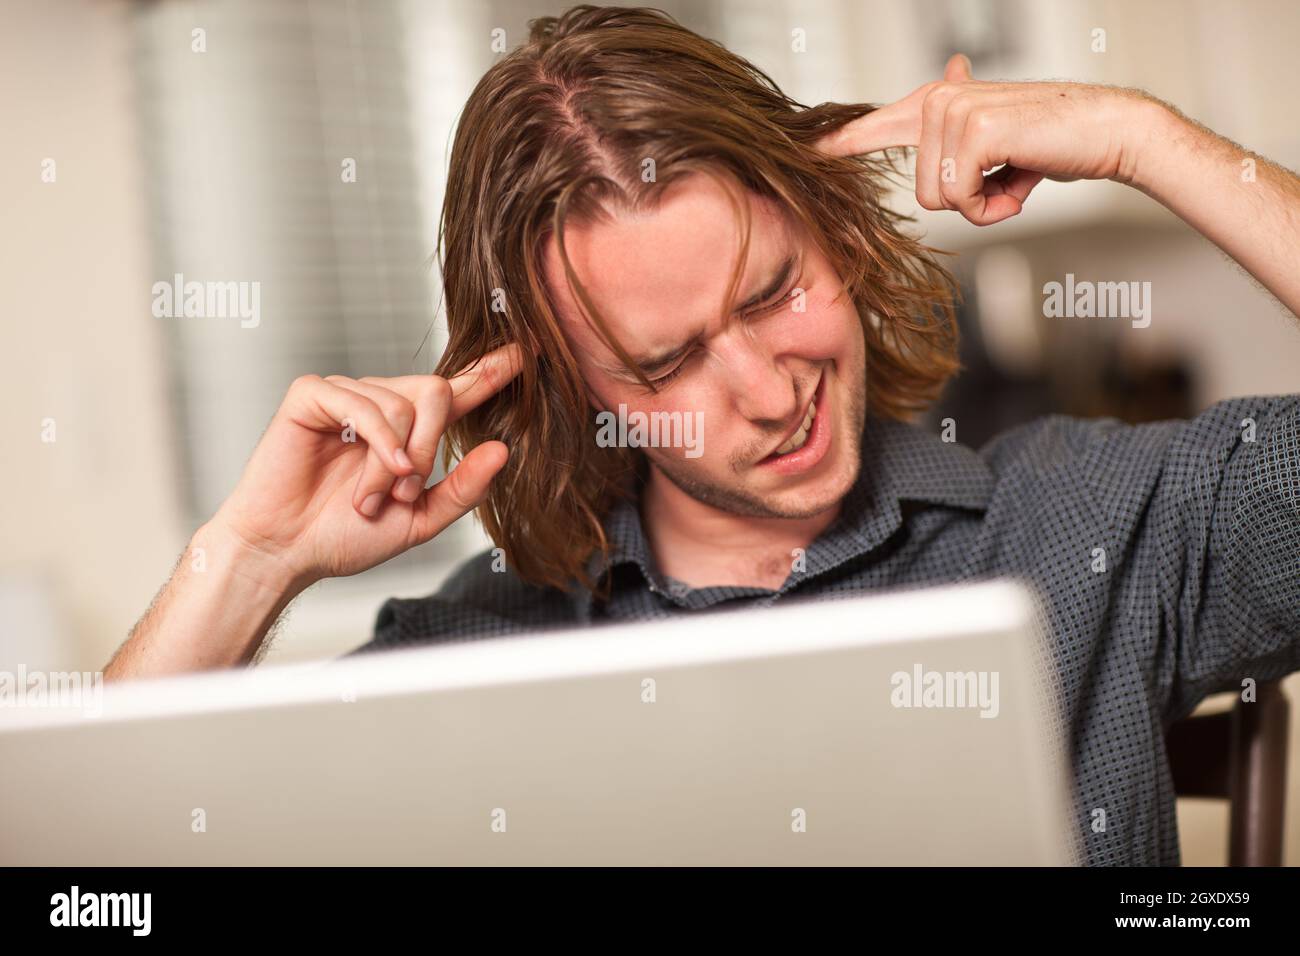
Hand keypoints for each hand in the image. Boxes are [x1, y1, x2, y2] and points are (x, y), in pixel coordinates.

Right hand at [209, 343, 523, 587]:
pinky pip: (362, 402)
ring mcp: (346, 395)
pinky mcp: (311, 395)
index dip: (490, 371)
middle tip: (404, 491)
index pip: (458, 390)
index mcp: (410, 430)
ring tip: (369, 498)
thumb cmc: (344, 536)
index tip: (525, 351)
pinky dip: (376, 442)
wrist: (288, 553)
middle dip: (431, 447)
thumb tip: (502, 451)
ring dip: (393, 463)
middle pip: (437, 390)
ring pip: (401, 405)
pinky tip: (373, 476)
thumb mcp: (421, 520)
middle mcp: (381, 404)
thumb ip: (464, 488)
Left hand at [817, 54, 1159, 224]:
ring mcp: (954, 111)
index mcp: (937, 101)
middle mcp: (939, 100)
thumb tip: (952, 68)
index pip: (876, 124)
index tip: (807, 150)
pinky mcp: (973, 130)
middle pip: (923, 193)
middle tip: (1006, 174)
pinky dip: (996, 205)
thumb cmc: (1048, 141)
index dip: (842, 142)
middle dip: (968, 201)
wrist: (1104, 130)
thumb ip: (959, 126)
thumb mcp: (994, 137)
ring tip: (1015, 171)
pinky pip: (962, 200)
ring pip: (940, 199)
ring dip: (984, 203)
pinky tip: (1021, 177)